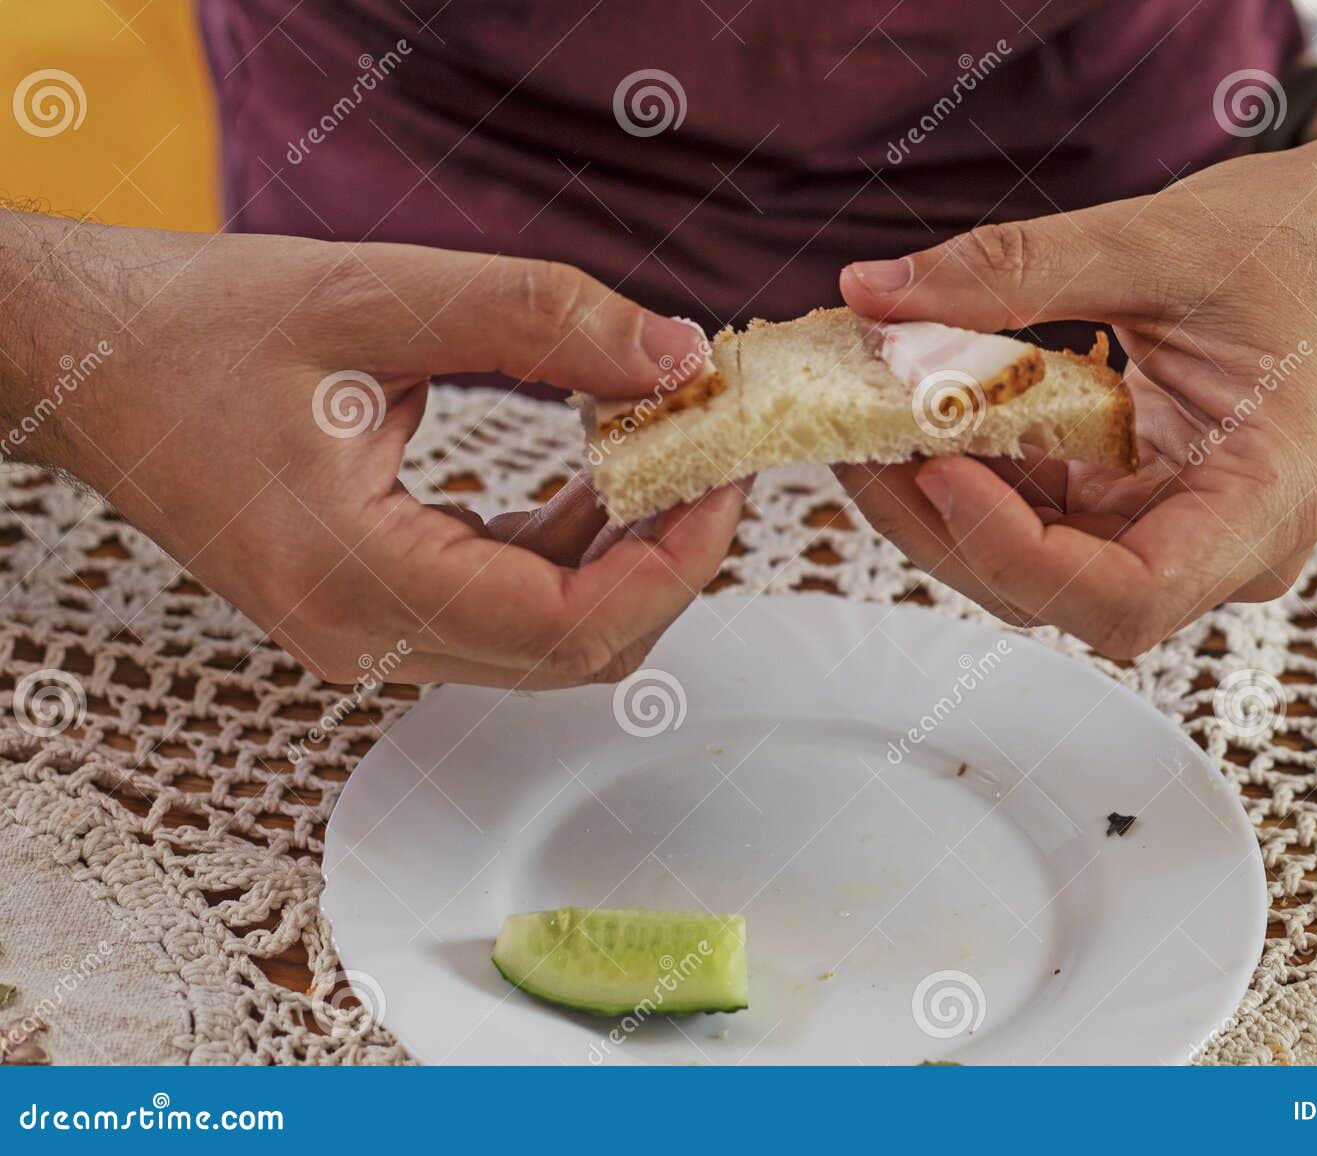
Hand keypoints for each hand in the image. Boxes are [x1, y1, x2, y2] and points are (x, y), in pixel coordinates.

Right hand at [2, 215, 739, 687]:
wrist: (82, 363)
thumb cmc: (193, 330)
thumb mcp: (373, 297)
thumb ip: (536, 319)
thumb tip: (676, 354)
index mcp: (352, 577)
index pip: (568, 627)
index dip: (674, 562)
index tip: (723, 475)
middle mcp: (361, 635)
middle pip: (574, 653)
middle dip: (668, 563)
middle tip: (713, 462)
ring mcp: (364, 636)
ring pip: (547, 642)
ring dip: (624, 559)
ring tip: (667, 455)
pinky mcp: (369, 611)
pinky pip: (505, 611)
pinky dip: (567, 554)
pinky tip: (595, 479)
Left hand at [836, 129, 1316, 656]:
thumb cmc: (1314, 248)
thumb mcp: (1166, 242)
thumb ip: (1017, 271)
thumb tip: (874, 295)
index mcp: (1262, 508)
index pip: (1125, 595)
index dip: (1017, 555)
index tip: (937, 471)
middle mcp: (1217, 547)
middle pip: (1054, 592)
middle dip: (943, 526)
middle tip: (856, 441)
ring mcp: (1171, 532)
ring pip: (1029, 564)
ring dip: (938, 503)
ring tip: (866, 420)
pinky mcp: (1133, 503)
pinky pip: (1036, 513)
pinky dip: (971, 470)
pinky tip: (917, 415)